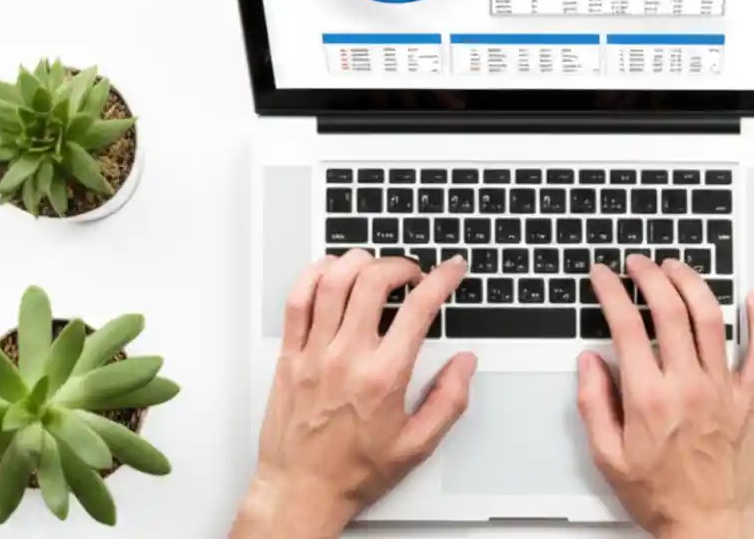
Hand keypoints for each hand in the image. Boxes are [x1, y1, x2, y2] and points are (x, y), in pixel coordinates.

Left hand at [231, 251, 475, 538]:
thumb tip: (465, 364)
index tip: (451, 270)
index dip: (442, 279)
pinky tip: (330, 273)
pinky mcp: (288, 355)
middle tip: (412, 272)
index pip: (418, 309)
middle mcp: (347, 358)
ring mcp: (313, 353)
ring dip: (359, 262)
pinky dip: (314, 275)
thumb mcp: (417, 445)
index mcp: (383, 377)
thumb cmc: (353, 471)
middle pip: (374, 282)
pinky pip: (297, 300)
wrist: (302, 490)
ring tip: (374, 266)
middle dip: (401, 265)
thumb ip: (449, 400)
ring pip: (333, 281)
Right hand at [577, 256, 753, 538]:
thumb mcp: (608, 457)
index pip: (627, 326)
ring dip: (691, 283)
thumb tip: (589, 363)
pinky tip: (753, 298)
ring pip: (711, 318)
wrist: (709, 527)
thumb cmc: (661, 497)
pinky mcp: (748, 399)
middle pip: (670, 309)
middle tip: (637, 263)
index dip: (612, 291)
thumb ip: (594, 404)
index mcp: (649, 398)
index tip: (603, 276)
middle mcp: (688, 386)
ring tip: (675, 267)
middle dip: (649, 275)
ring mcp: (722, 389)